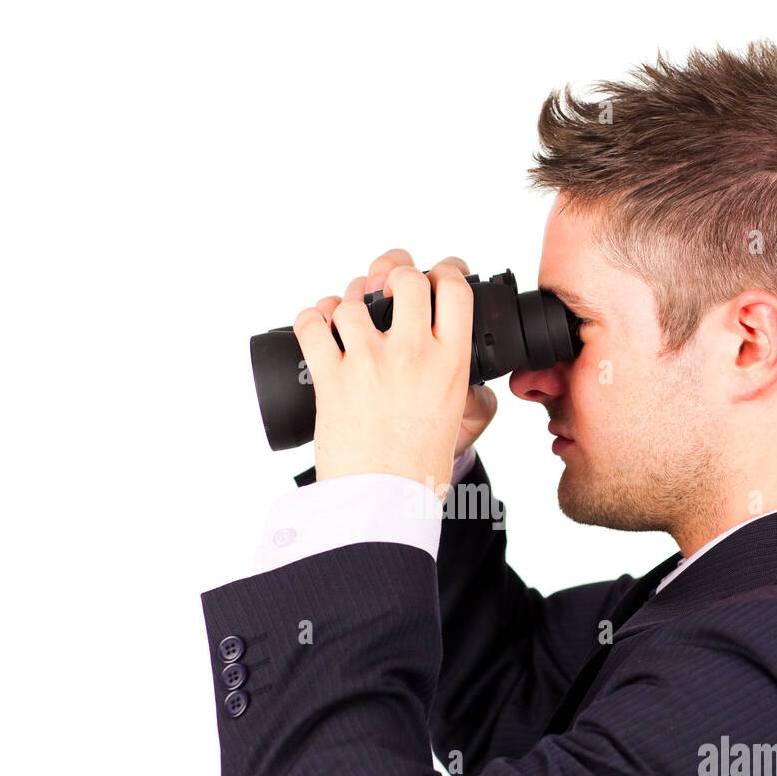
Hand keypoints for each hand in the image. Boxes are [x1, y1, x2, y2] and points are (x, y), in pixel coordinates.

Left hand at [293, 250, 481, 495]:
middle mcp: (413, 354)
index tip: (436, 274)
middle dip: (394, 273)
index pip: (454, 289)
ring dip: (348, 300)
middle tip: (386, 284)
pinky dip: (311, 318)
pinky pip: (313, 326)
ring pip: (355, 300)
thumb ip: (460, 388)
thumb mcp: (457, 421)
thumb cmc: (418, 472)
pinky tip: (317, 324)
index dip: (444, 271)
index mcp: (452, 364)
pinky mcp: (331, 378)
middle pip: (406, 279)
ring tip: (346, 314)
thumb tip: (465, 375)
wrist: (383, 504)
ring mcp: (370, 362)